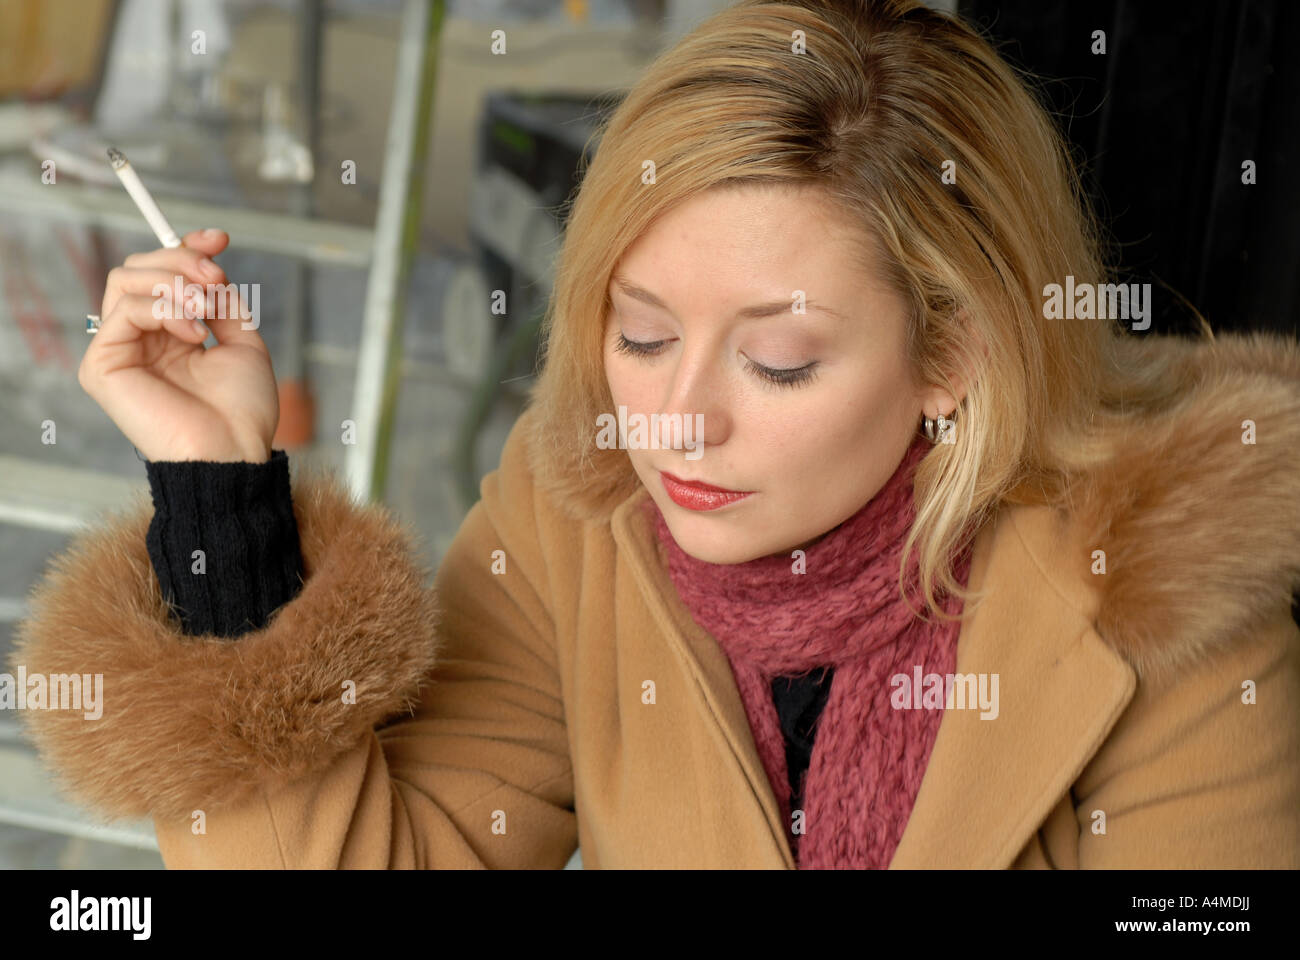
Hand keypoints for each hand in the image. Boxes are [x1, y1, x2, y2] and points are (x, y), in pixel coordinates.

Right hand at [78, 228, 277, 462]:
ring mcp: (118, 351)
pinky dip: (163, 309)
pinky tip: (193, 334)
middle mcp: (140, 339)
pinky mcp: (102, 366)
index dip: (187, 248)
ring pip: (127, 279)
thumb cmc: (241, 411)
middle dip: (181, 260)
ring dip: (175, 285)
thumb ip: (223, 303)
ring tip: (206, 313)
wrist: (235, 451)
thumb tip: (210, 269)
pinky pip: (124, 309)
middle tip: (216, 277)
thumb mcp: (244, 342)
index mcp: (169, 334)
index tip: (221, 238)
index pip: (162, 275)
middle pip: (139, 268)